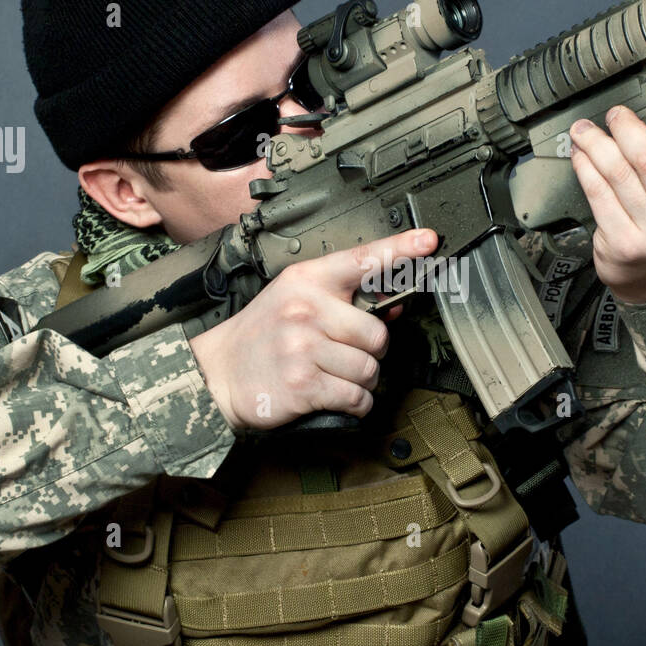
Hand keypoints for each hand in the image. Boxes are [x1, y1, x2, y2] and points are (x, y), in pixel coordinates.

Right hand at [187, 228, 438, 430]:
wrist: (218, 373)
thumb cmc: (262, 336)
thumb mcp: (294, 301)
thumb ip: (341, 299)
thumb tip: (394, 303)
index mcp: (306, 280)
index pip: (362, 259)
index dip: (400, 249)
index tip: (428, 241)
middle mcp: (306, 309)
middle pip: (378, 333)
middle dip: (371, 352)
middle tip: (346, 354)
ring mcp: (304, 347)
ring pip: (370, 369)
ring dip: (362, 381)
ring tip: (335, 376)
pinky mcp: (304, 384)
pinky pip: (357, 396)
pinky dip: (355, 404)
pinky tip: (335, 397)